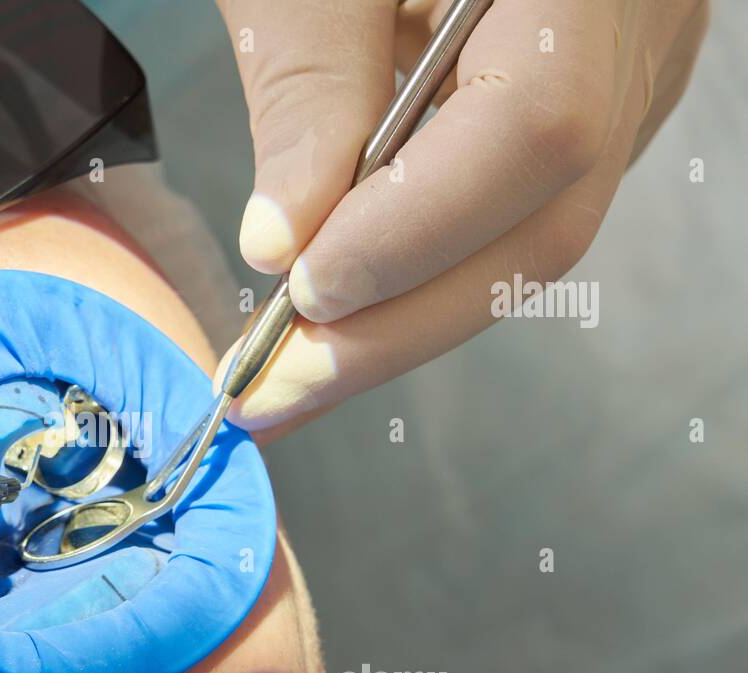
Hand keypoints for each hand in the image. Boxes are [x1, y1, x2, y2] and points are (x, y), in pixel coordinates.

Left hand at [216, 0, 707, 434]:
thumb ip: (309, 82)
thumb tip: (283, 242)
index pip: (535, 127)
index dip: (415, 229)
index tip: (301, 292)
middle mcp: (639, 26)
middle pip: (542, 222)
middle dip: (397, 328)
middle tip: (274, 395)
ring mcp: (629, 70)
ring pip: (532, 237)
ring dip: (403, 322)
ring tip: (292, 378)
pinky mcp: (591, 99)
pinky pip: (517, 211)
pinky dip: (425, 272)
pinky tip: (347, 312)